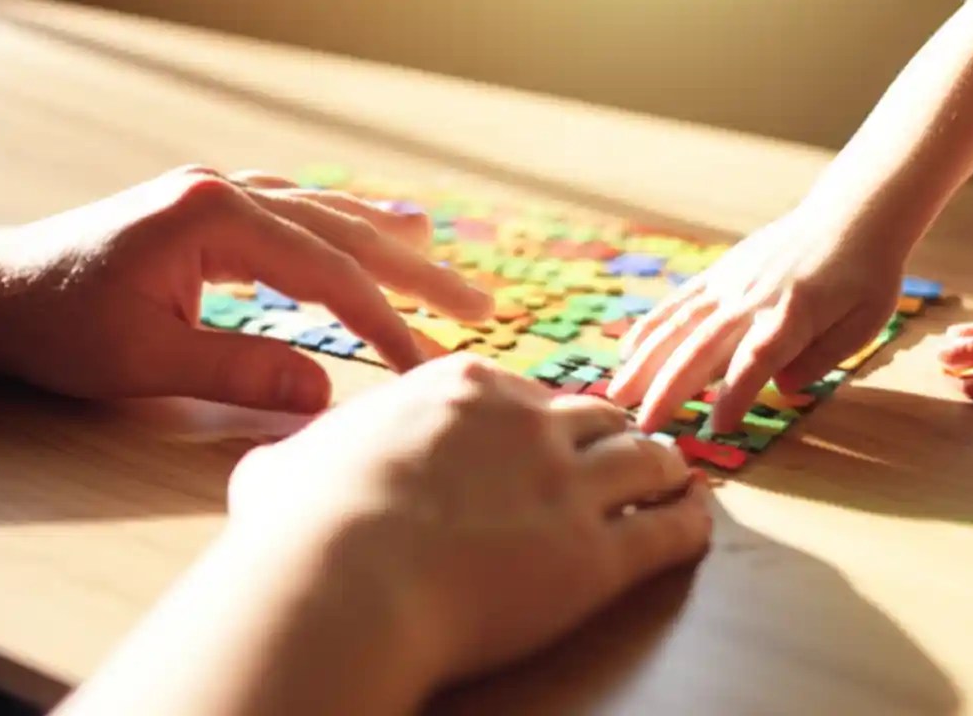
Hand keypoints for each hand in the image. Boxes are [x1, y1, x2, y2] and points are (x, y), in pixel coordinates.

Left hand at [0, 165, 490, 411]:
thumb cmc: (61, 326)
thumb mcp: (149, 363)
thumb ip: (243, 371)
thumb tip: (325, 393)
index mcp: (214, 217)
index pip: (328, 275)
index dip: (385, 324)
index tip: (429, 367)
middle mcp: (227, 190)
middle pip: (345, 232)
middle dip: (416, 274)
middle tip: (481, 304)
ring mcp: (221, 193)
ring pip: (328, 215)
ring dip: (390, 243)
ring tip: (443, 255)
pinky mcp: (213, 209)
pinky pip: (298, 212)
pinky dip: (343, 226)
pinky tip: (371, 225)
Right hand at [228, 354, 710, 685]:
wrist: (343, 582)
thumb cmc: (303, 527)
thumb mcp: (284, 467)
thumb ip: (297, 454)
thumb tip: (275, 466)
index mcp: (459, 390)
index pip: (524, 392)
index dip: (542, 416)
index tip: (552, 432)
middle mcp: (525, 423)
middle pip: (593, 414)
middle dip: (611, 432)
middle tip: (627, 448)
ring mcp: (567, 485)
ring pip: (645, 457)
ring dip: (665, 465)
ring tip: (681, 474)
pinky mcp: (596, 555)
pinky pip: (666, 528)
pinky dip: (688, 520)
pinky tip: (697, 521)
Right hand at [608, 207, 902, 431]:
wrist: (851, 213)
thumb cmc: (866, 275)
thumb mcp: (865, 322)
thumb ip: (822, 358)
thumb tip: (781, 388)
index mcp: (793, 314)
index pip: (757, 358)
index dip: (735, 392)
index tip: (716, 426)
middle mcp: (752, 299)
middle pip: (702, 347)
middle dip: (669, 388)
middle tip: (643, 424)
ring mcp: (730, 284)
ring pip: (679, 325)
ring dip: (645, 361)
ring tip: (618, 392)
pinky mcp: (719, 273)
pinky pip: (679, 302)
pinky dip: (651, 325)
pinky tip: (628, 350)